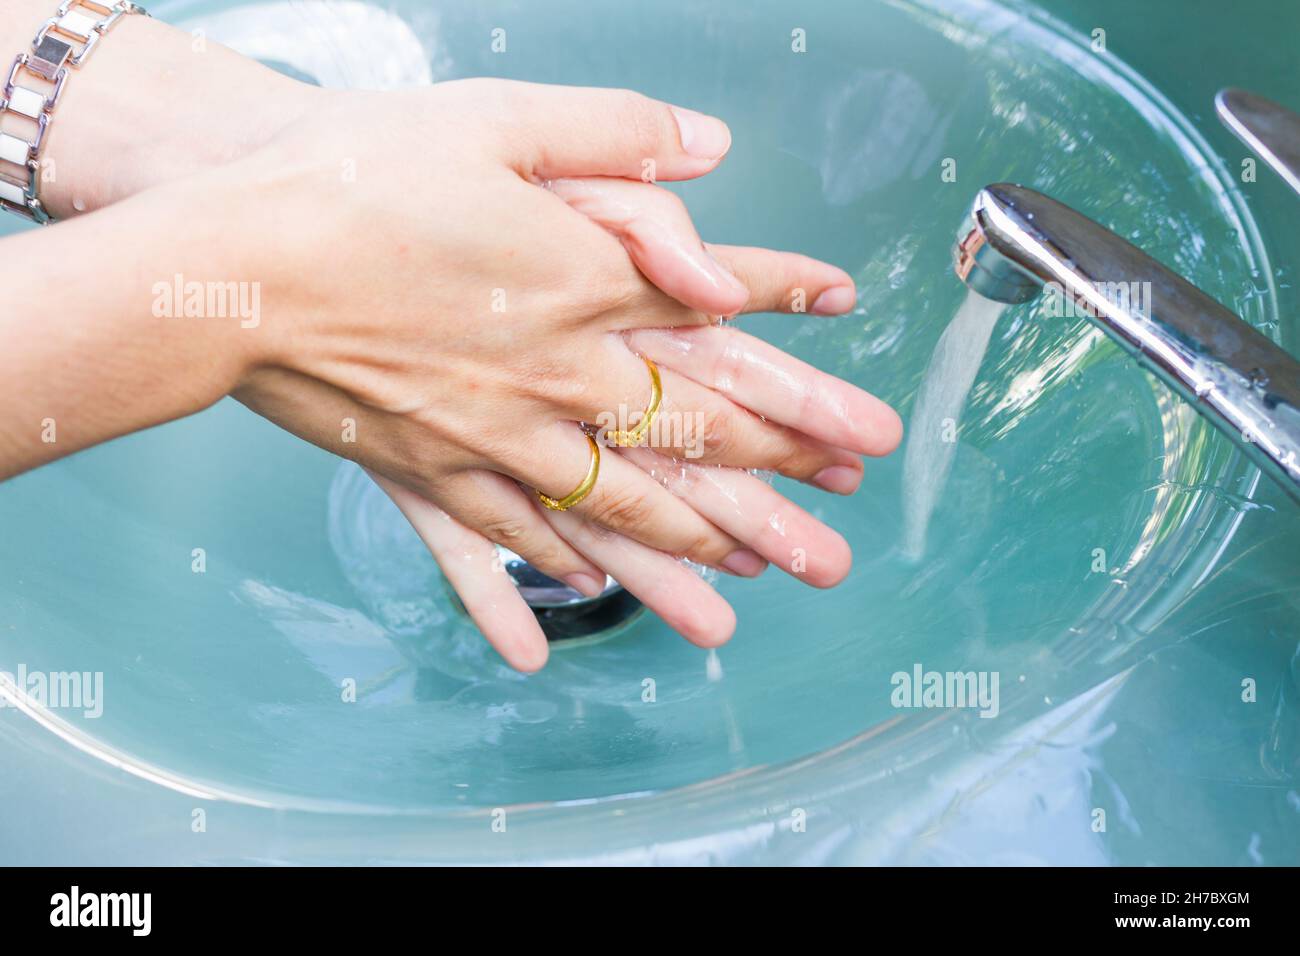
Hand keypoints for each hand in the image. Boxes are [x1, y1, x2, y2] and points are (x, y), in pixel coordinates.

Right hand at [217, 80, 899, 666]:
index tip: (853, 360)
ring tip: (754, 588)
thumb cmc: (352, 180)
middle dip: (780, 483)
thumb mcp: (493, 117)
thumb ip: (613, 132)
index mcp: (583, 284)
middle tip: (843, 529)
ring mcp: (496, 437)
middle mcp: (558, 375)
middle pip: (692, 437)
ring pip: (619, 507)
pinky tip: (581, 600)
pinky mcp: (430, 470)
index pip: (719, 316)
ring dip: (693, 550)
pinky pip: (505, 538)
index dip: (796, 332)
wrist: (231, 268)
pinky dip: (548, 572)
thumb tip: (709, 147)